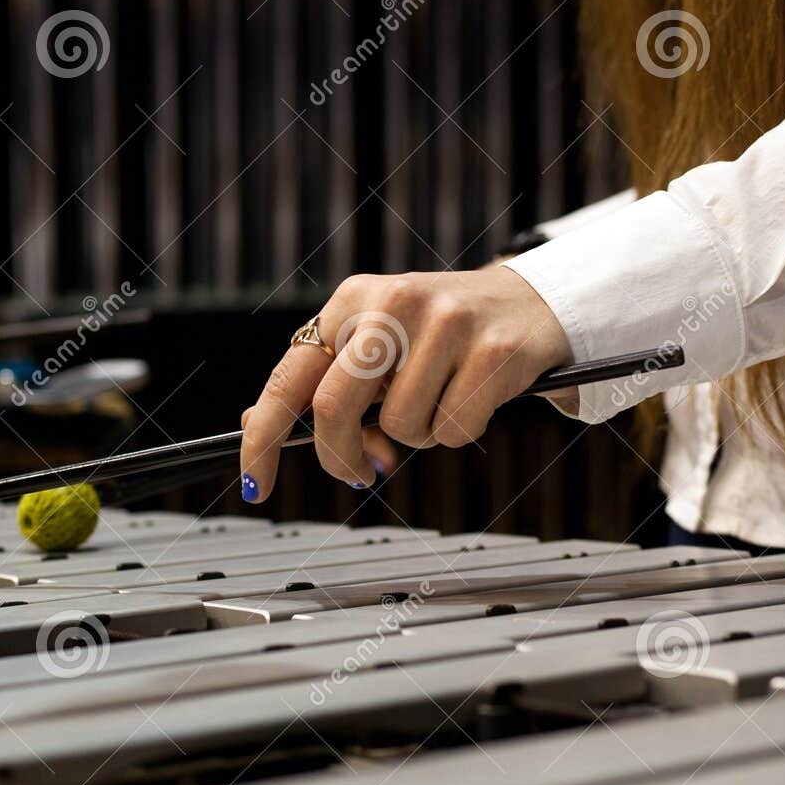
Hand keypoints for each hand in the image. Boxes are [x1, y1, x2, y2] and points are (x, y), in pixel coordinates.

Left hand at [239, 267, 570, 500]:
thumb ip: (322, 382)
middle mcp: (393, 303)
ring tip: (437, 403)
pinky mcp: (493, 350)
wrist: (528, 304)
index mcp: (352, 300)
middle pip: (333, 408)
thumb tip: (257, 424)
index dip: (264, 438)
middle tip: (361, 470)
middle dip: (340, 456)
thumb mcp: (375, 344)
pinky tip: (472, 399)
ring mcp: (446, 323)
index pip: (289, 378)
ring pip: (400, 428)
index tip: (255, 483)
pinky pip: (451, 431)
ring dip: (416, 438)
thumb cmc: (439, 336)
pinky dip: (457, 432)